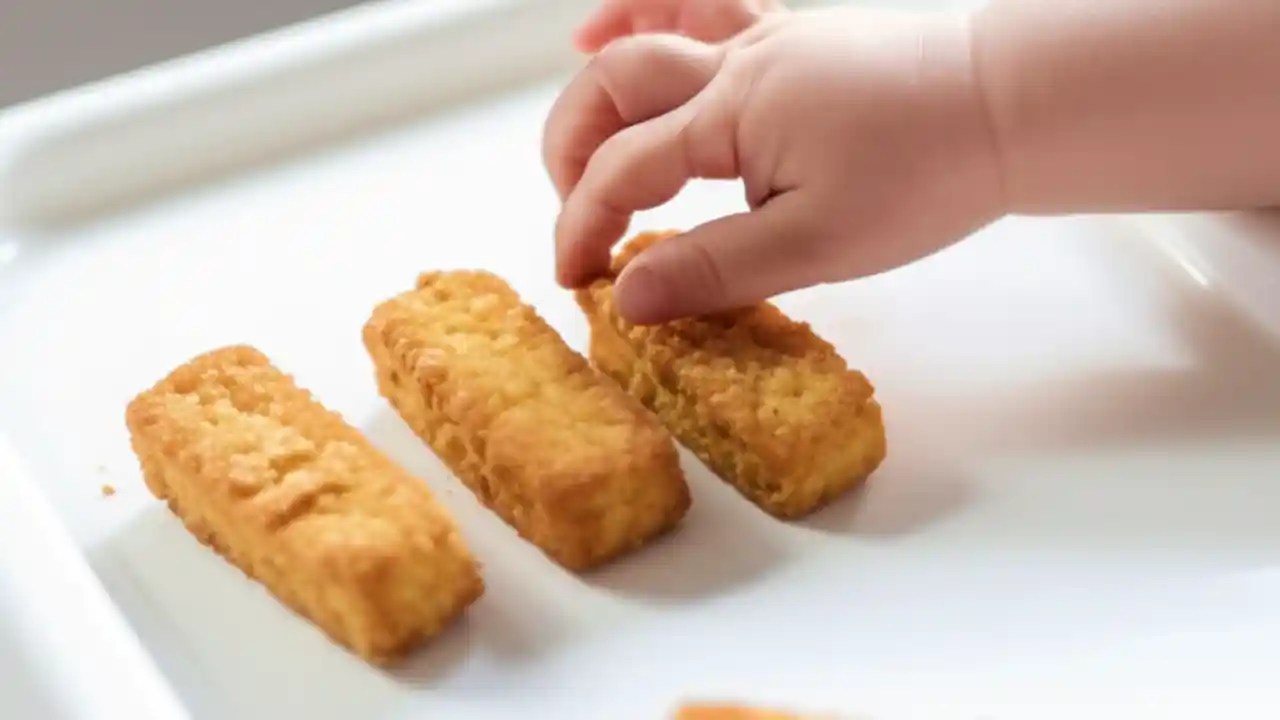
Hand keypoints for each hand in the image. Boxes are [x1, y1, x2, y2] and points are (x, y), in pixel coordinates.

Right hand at [544, 8, 1005, 322]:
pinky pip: (708, 5)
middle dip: (570, 152)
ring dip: (599, 79)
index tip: (574, 283)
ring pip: (651, 36)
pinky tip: (620, 24)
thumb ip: (717, 268)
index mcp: (730, 117)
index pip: (623, 173)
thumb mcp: (818, 243)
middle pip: (613, 90)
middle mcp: (734, 65)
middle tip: (576, 217)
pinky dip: (654, 10)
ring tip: (571, 119)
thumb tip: (632, 299)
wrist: (1013, 103)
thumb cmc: (929, 171)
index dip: (583, 228)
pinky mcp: (794, 34)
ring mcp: (764, 40)